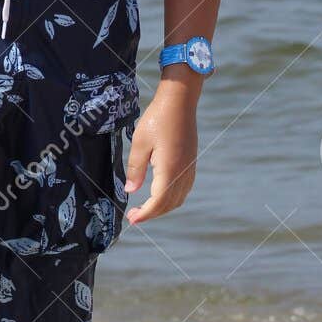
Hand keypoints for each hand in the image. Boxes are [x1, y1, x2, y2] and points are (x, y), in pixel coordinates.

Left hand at [123, 85, 197, 223]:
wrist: (180, 102)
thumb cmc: (157, 119)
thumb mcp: (139, 143)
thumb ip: (135, 169)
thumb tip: (130, 191)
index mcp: (170, 170)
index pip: (158, 202)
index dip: (145, 214)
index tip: (132, 219)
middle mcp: (183, 172)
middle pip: (169, 204)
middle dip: (152, 213)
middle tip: (134, 215)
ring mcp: (189, 167)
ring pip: (178, 198)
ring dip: (163, 207)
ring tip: (145, 207)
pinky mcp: (191, 162)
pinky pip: (184, 188)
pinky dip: (172, 197)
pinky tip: (160, 193)